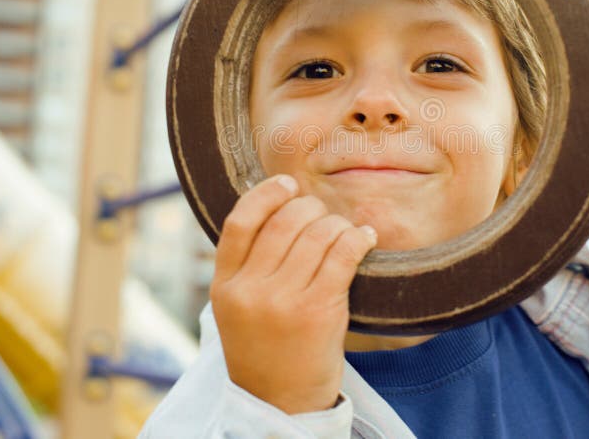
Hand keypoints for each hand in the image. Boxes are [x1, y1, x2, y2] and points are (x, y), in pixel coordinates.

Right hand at [210, 174, 376, 413]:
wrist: (280, 405)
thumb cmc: (264, 351)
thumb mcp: (237, 309)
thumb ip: (247, 266)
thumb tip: (281, 210)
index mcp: (224, 286)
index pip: (240, 221)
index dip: (266, 194)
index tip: (287, 183)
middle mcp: (250, 290)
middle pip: (285, 221)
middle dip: (311, 208)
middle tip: (324, 215)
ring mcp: (283, 301)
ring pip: (317, 234)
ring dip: (338, 223)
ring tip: (346, 230)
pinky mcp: (318, 311)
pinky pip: (342, 255)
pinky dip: (358, 238)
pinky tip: (365, 239)